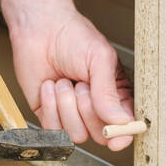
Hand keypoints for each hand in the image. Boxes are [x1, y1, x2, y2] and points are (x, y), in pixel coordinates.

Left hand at [9, 5, 134, 149]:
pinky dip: (50, 106)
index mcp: (115, 95)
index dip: (122, 134)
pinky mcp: (50, 114)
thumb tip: (120, 121)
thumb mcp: (99, 59)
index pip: (125, 126)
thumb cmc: (73, 37)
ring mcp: (72, 113)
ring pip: (77, 134)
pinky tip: (50, 86)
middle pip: (100, 134)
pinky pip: (54, 129)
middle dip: (87, 108)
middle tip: (81, 83)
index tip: (116, 137)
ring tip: (64, 80)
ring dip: (67, 104)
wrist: (40, 28)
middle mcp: (95, 108)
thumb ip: (108, 92)